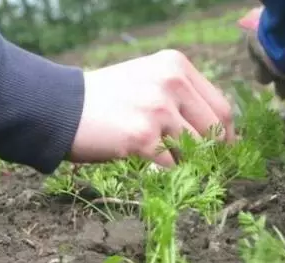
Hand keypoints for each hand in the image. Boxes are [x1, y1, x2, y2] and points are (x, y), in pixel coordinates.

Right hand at [70, 50, 234, 166]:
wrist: (60, 109)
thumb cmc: (101, 101)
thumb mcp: (144, 81)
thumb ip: (177, 97)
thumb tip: (212, 134)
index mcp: (175, 66)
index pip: (221, 107)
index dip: (225, 136)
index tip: (221, 152)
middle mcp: (171, 83)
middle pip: (214, 132)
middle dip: (208, 155)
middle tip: (198, 169)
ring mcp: (158, 110)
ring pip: (193, 152)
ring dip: (180, 164)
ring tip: (159, 164)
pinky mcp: (143, 138)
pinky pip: (170, 166)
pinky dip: (162, 174)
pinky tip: (146, 167)